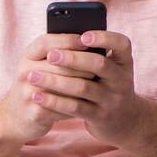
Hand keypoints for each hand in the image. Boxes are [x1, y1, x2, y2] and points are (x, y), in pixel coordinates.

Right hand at [0, 32, 93, 144]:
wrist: (15, 117)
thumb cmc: (36, 86)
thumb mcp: (38, 65)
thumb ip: (57, 55)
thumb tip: (89, 46)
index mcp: (27, 56)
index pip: (46, 42)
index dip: (68, 40)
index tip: (89, 40)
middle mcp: (24, 72)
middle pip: (60, 64)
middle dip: (84, 65)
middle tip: (103, 67)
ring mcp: (28, 92)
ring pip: (64, 86)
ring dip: (84, 86)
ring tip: (98, 85)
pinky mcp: (34, 112)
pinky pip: (63, 106)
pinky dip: (77, 105)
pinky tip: (88, 103)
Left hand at [27, 30, 148, 146]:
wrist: (123, 121)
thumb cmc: (106, 85)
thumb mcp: (108, 69)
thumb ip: (91, 54)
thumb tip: (60, 38)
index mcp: (123, 62)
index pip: (122, 44)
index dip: (104, 38)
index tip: (83, 35)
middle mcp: (121, 79)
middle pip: (99, 64)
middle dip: (73, 58)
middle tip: (50, 55)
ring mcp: (112, 99)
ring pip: (82, 87)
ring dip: (55, 81)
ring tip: (33, 76)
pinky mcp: (99, 116)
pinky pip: (75, 108)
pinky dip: (54, 101)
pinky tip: (37, 96)